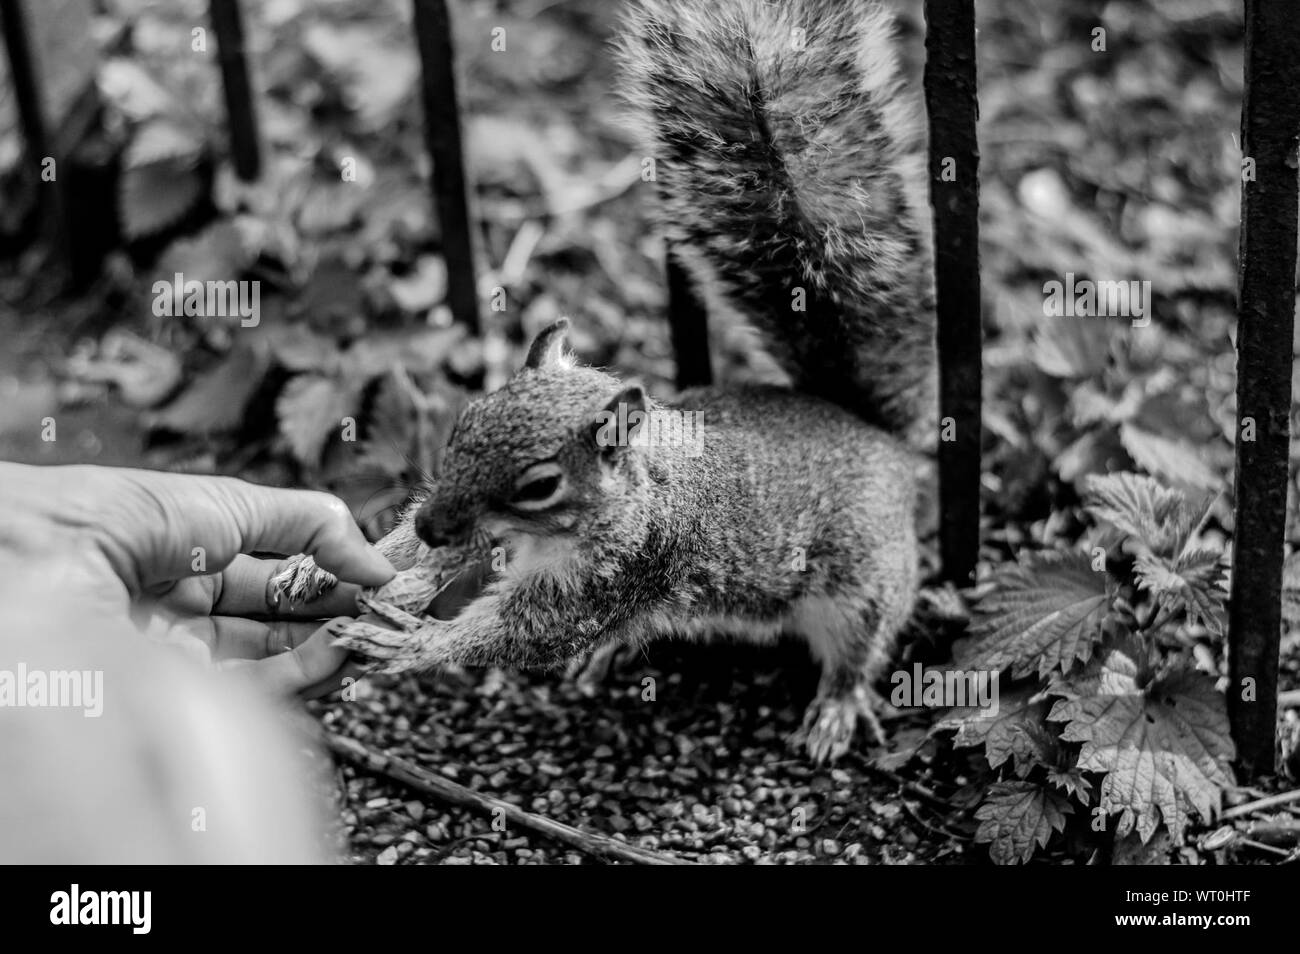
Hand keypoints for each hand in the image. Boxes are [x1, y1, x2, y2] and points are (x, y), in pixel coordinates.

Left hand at [0, 463, 394, 695]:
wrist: (44, 557)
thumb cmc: (119, 515)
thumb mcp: (231, 503)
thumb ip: (311, 525)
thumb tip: (378, 555)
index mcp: (189, 556)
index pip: (275, 577)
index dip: (330, 576)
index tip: (380, 578)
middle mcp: (184, 611)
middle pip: (279, 623)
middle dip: (339, 616)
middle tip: (391, 611)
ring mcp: (180, 656)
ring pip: (272, 662)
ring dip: (330, 647)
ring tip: (374, 630)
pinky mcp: (176, 697)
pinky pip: (252, 692)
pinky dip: (303, 675)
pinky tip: (337, 650)